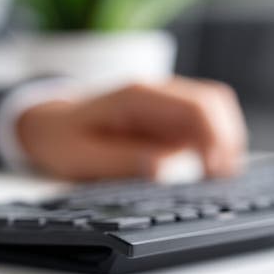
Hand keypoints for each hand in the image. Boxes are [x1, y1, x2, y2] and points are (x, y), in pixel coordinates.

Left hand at [16, 77, 246, 179]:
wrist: (47, 127)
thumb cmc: (61, 140)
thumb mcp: (82, 157)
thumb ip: (123, 161)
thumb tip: (164, 167)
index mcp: (135, 96)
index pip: (195, 105)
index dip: (215, 137)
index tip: (214, 170)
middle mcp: (155, 94)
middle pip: (214, 103)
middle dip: (227, 139)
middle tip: (219, 179)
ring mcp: (164, 106)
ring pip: (214, 114)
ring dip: (223, 143)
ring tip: (213, 179)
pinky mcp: (167, 121)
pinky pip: (203, 127)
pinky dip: (212, 148)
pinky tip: (203, 174)